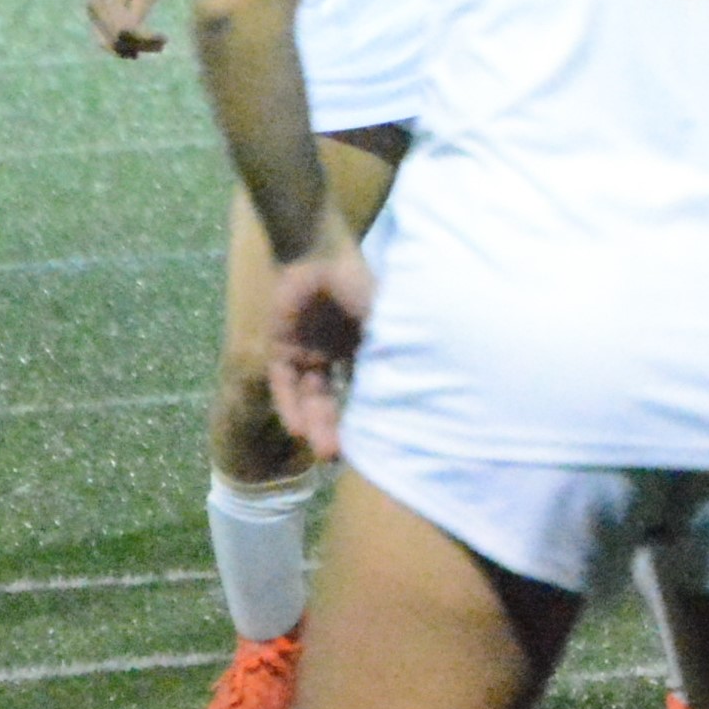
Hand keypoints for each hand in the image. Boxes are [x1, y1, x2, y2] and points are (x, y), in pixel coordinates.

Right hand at [85, 0, 167, 56]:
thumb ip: (138, 12)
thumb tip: (129, 36)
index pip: (124, 32)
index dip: (144, 40)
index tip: (164, 39)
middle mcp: (94, 6)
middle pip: (115, 40)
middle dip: (139, 46)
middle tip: (162, 43)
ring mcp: (92, 10)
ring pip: (110, 42)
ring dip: (133, 46)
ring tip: (158, 43)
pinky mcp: (96, 14)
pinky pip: (108, 36)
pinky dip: (126, 42)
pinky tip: (146, 41)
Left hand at [267, 209, 375, 461]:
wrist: (318, 251)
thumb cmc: (359, 280)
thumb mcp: (385, 315)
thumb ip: (395, 346)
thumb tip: (427, 380)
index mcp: (364, 349)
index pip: (366, 390)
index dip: (371, 416)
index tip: (380, 444)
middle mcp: (336, 356)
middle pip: (335, 401)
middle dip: (338, 429)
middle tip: (342, 457)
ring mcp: (308, 353)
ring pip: (310, 397)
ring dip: (314, 423)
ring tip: (321, 449)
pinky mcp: (281, 348)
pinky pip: (284, 383)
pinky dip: (289, 405)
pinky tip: (296, 427)